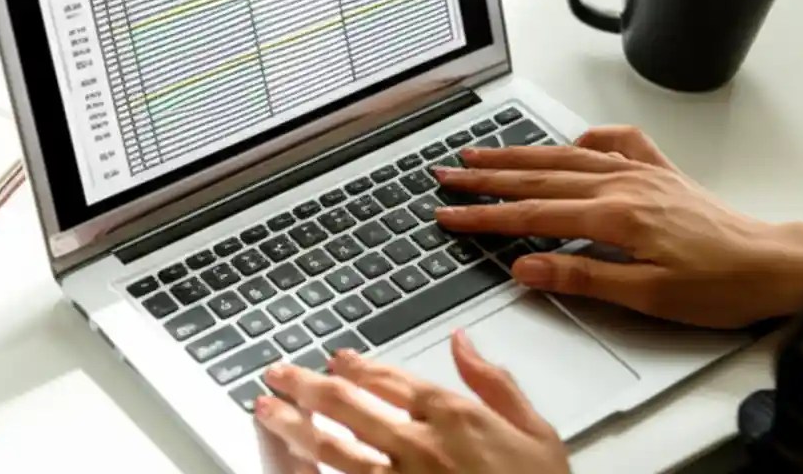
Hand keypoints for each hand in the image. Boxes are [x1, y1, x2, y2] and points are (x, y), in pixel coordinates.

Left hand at [254, 331, 568, 473]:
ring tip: (264, 408)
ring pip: (332, 446)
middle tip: (279, 373)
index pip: (390, 377)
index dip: (355, 365)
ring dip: (293, 424)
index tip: (335, 359)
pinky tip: (288, 462)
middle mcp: (420, 444)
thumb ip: (496, 383)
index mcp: (454, 415)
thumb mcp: (538, 434)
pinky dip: (310, 472)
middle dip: (306, 384)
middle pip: (348, 403)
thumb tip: (464, 341)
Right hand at [434, 126, 802, 327]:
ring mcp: (639, 173)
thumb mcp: (646, 296)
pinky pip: (615, 143)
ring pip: (563, 157)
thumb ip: (581, 277)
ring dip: (518, 154)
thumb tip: (527, 267)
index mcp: (613, 216)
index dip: (484, 216)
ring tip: (481, 153)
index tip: (449, 215)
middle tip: (446, 175)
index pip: (530, 216)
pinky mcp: (658, 172)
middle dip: (486, 177)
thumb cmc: (721, 285)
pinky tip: (569, 142)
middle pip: (537, 178)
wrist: (775, 265)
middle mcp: (621, 185)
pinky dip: (585, 139)